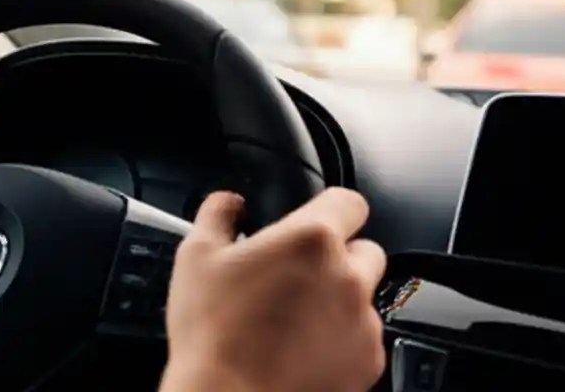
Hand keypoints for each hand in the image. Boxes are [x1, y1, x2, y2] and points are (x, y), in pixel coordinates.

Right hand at [161, 189, 386, 391]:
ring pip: (362, 297)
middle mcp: (348, 277)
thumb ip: (218, 214)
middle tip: (294, 276)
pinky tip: (300, 348)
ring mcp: (363, 323)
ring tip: (291, 319)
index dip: (329, 208)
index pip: (348, 202)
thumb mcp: (196, 257)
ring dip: (337, 300)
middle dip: (335, 258)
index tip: (313, 220)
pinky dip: (339, 339)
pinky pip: (362, 338)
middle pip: (363, 250)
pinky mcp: (367, 362)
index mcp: (311, 240)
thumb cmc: (213, 333)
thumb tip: (229, 203)